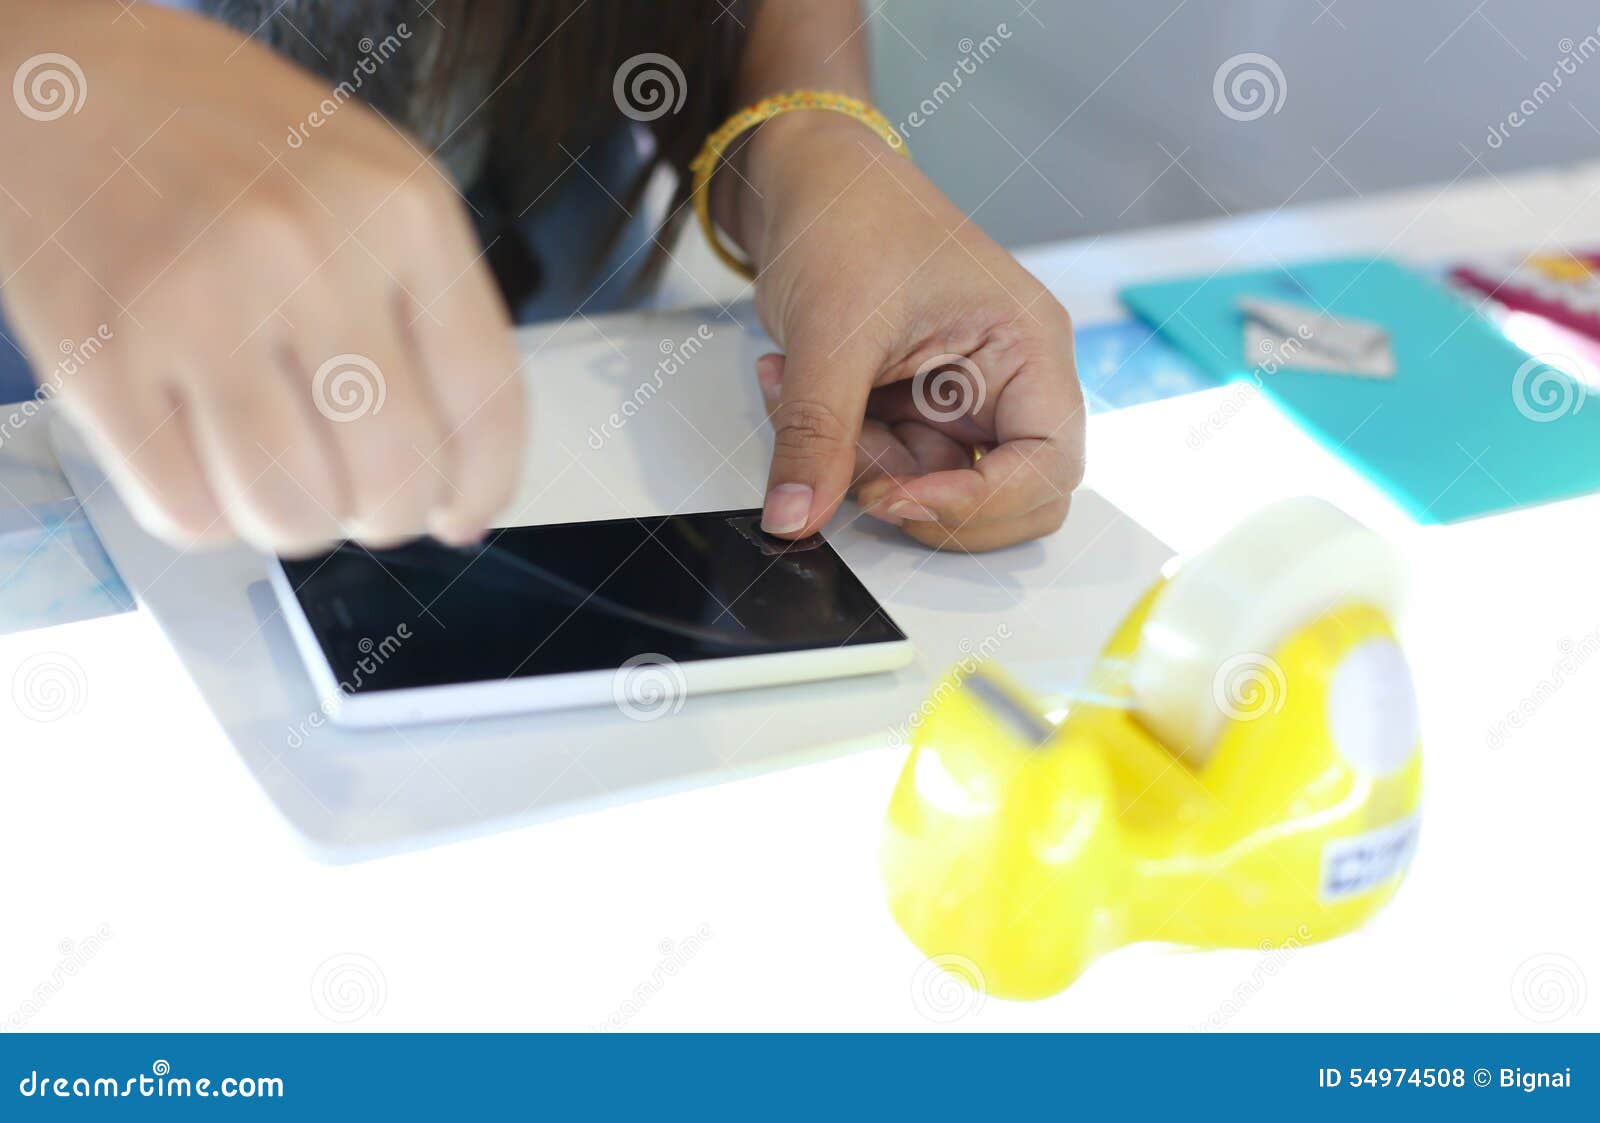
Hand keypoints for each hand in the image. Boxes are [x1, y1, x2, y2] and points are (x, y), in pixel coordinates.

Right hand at [0, 3, 522, 553]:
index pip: (484, 402)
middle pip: (392, 474)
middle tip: (360, 499)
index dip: (480, 487)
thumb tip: (463, 484)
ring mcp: (198, 306)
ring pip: (292, 511)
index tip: (460, 516)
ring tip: (279, 473)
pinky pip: (189, 513)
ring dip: (295, 522)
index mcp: (402, 212)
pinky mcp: (100, 360)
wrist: (66, 89)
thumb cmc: (235, 151)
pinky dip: (207, 513)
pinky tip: (201, 456)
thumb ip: (434, 317)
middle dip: (385, 515)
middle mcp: (309, 253)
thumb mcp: (376, 190)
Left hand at [740, 114, 1083, 551]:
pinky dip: (833, 447)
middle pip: (1009, 499)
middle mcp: (1011, 380)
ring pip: (932, 488)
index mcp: (1029, 346)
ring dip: (857, 463)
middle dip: (924, 500)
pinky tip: (792, 383)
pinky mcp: (917, 409)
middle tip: (854, 473)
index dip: (978, 506)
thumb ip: (816, 436)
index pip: (1047, 469)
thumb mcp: (830, 332)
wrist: (804, 178)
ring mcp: (963, 400)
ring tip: (795, 392)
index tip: (895, 499)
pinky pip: (887, 464)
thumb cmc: (850, 215)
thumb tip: (796, 518)